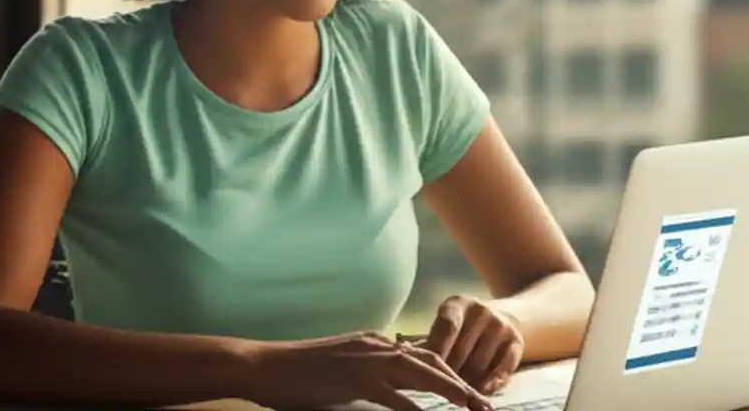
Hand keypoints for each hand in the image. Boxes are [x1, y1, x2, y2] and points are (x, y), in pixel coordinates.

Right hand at [245, 331, 493, 410]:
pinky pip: (393, 395)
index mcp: (375, 343)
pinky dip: (415, 407)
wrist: (263, 365)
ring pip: (422, 372)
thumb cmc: (296, 372)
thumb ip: (367, 373)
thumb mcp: (340, 365)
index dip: (449, 372)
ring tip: (473, 407)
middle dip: (462, 382)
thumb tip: (387, 388)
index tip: (468, 391)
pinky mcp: (353, 379)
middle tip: (484, 404)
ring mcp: (366, 360)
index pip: (423, 354)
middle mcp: (377, 346)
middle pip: (432, 360)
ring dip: (452, 390)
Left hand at [422, 295, 524, 394]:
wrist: (500, 318)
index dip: (436, 351)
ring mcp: (501, 325)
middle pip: (462, 350)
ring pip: (480, 363)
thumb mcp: (443, 328)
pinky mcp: (516, 340)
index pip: (447, 326)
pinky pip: (505, 366)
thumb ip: (425, 343)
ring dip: (467, 382)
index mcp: (458, 304)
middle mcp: (481, 310)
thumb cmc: (459, 330)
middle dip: (448, 372)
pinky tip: (482, 391)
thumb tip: (399, 355)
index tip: (424, 371)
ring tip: (454, 394)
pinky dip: (493, 381)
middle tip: (435, 388)